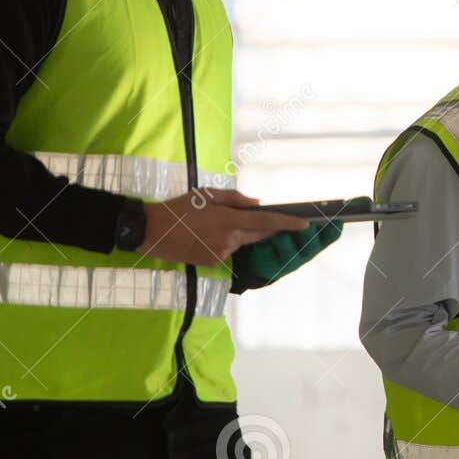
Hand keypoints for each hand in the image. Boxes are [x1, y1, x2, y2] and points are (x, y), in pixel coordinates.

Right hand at [140, 189, 308, 266]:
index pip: (267, 222)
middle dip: (267, 228)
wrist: (152, 232)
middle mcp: (229, 239)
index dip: (288, 223)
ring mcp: (221, 254)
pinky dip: (225, 242)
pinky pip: (228, 251)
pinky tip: (206, 236)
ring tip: (213, 224)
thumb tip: (257, 204)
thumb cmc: (179, 208)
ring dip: (239, 233)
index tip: (306, 224)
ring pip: (242, 242)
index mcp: (229, 220)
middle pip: (259, 234)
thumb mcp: (207, 194)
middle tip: (265, 218)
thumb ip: (235, 199)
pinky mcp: (213, 263)